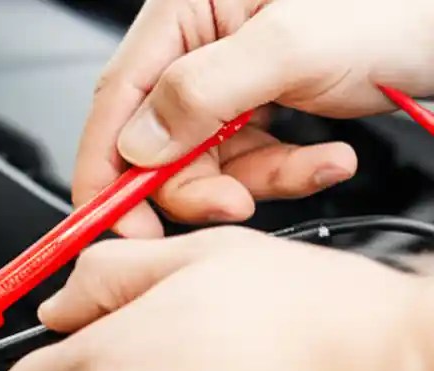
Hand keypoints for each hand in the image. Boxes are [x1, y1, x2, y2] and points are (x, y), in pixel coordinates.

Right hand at [77, 0, 433, 236]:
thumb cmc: (392, 2)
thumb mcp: (290, 44)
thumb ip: (202, 93)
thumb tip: (138, 143)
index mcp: (185, 11)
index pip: (116, 98)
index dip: (104, 167)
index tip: (109, 221)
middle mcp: (197, 45)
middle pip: (154, 141)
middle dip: (191, 185)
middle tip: (229, 207)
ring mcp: (227, 80)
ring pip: (203, 161)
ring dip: (252, 182)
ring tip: (308, 170)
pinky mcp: (259, 106)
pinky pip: (247, 161)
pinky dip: (282, 173)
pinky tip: (322, 161)